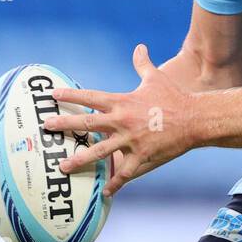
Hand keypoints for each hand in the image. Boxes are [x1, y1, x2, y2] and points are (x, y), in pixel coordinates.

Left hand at [42, 44, 195, 197]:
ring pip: (100, 153)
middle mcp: (122, 121)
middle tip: (46, 127)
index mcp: (123, 102)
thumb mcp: (156, 78)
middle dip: (65, 125)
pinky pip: (125, 173)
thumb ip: (143, 64)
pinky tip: (104, 193)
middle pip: (87, 124)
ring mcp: (131, 141)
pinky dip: (115, 184)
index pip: (91, 97)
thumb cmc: (174, 97)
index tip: (53, 95)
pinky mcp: (142, 157)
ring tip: (62, 166)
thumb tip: (139, 47)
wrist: (195, 119)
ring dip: (80, 160)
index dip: (70, 95)